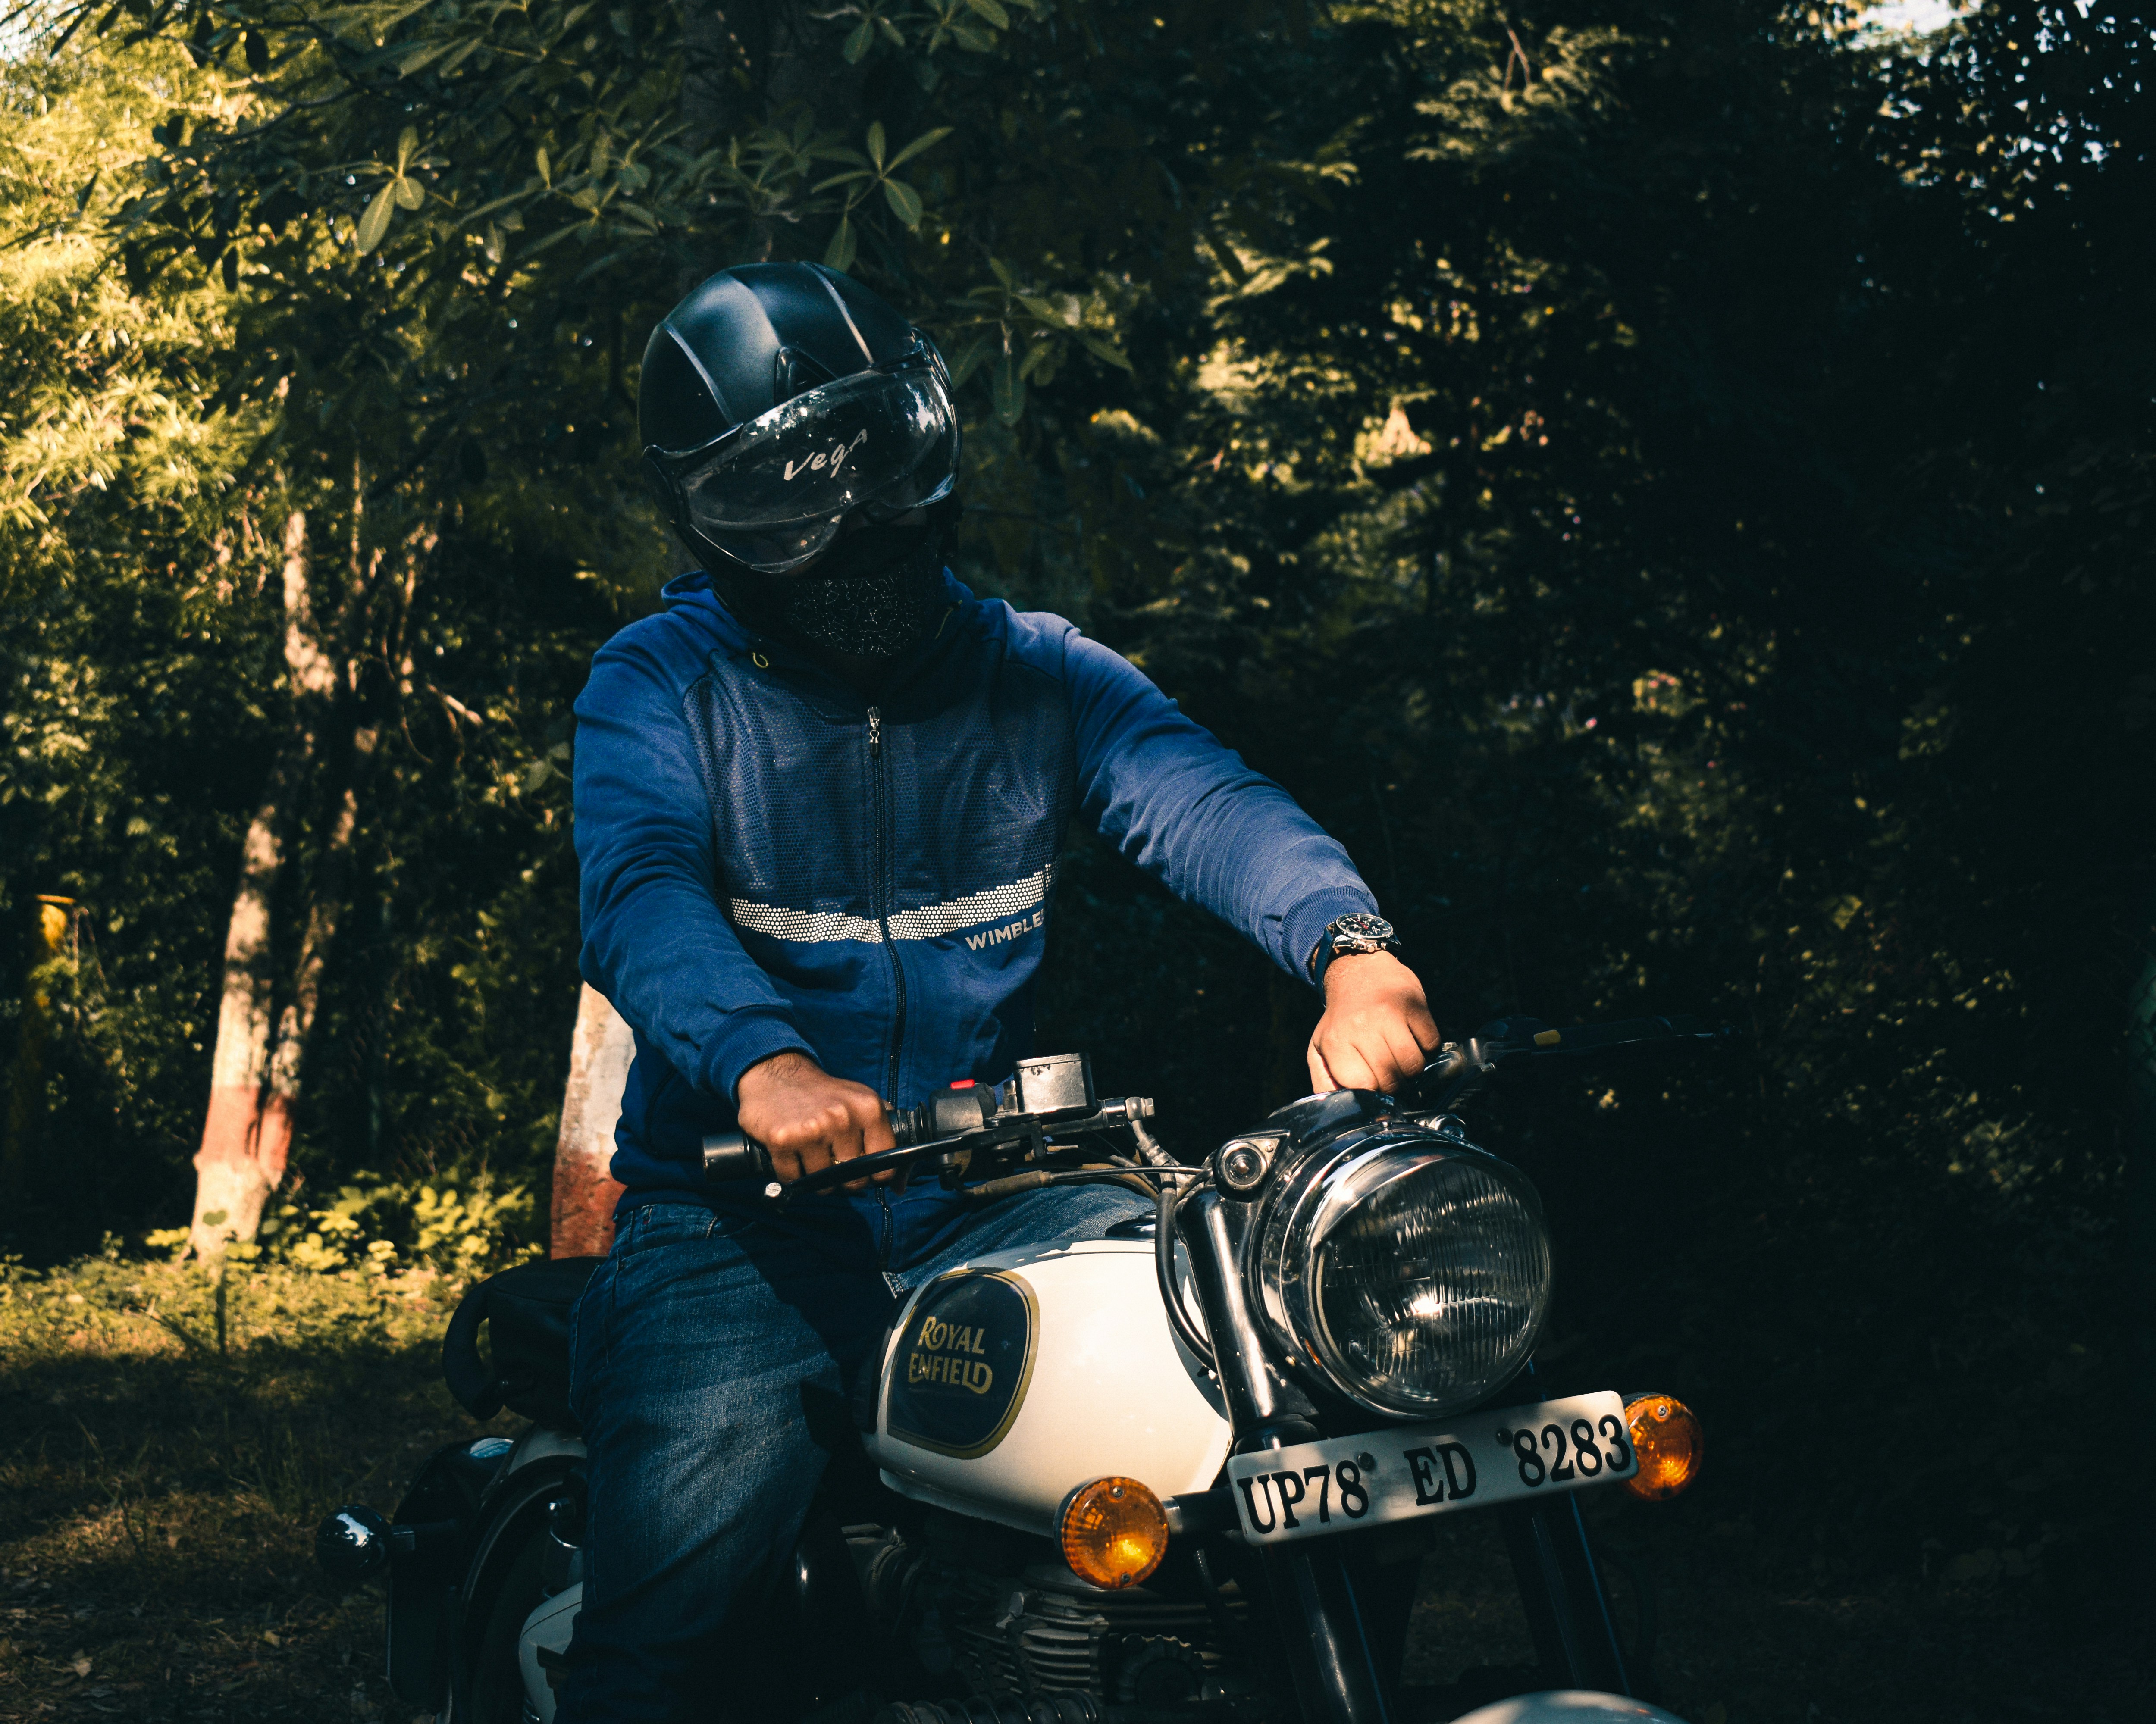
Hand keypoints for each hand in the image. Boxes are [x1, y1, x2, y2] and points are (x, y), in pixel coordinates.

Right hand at [734, 1050, 897, 1187]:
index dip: (875, 1175)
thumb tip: (900, 1186)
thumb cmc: (824, 1096)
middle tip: (833, 1165)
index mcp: (868, 1109)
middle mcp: (842, 1118)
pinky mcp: (782, 1140)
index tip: (864, 1171)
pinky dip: (792, 1176)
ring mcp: (811, 1130)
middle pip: (853, 1180)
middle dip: (844, 1181)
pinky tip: (792, 1156)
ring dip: (816, 1180)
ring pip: (823, 1184)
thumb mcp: (861, 1102)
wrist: (776, 1075)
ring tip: (811, 1157)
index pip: (884, 1164)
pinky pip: (793, 1179)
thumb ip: (884, 1136)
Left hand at [1307, 950, 1440, 1094]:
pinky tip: (1413, 1040)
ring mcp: (1389, 1014)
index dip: (1373, 1094)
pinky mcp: (1414, 1004)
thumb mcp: (1320, 1046)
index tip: (1375, 1088)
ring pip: (1414, 1065)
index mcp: (1336, 1042)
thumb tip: (1335, 1110)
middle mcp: (1361, 1027)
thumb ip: (1324, 1080)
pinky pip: (1431, 1043)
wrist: (1358, 969)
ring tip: (1402, 1060)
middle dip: (1394, 1085)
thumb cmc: (1340, 1017)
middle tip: (1390, 1074)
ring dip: (1412, 1070)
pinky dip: (1427, 1049)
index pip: (1363, 1086)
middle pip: (1391, 1079)